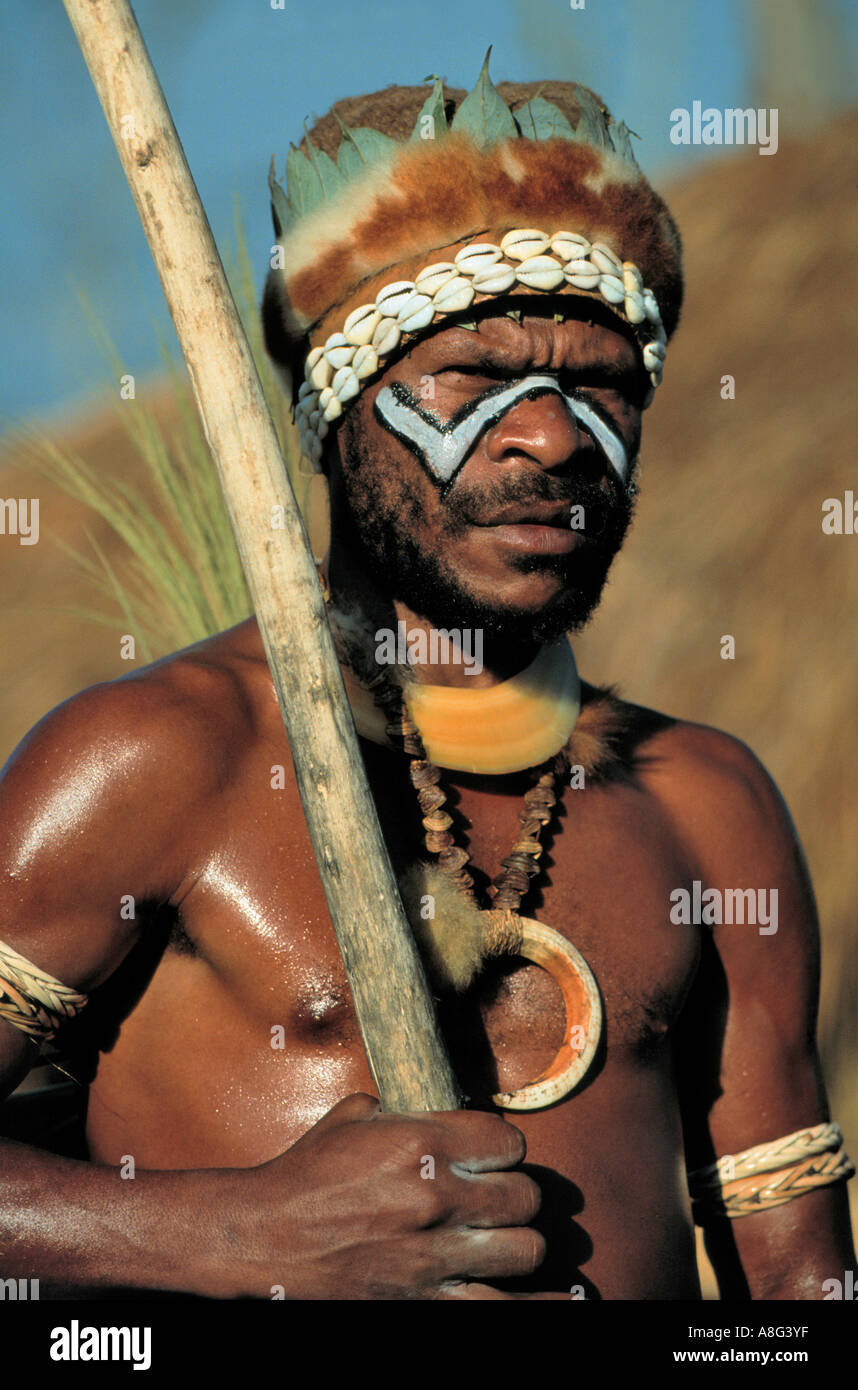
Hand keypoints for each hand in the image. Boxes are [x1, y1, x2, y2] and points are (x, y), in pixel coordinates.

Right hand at [224, 1093, 544, 1299]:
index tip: (490, 1153)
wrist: (262, 1236)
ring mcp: (432, 1256)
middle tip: (494, 1197)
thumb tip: (450, 1112)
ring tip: (499, 1239)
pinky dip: (531, 1305)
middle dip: (514, 1194)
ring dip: (517, 1243)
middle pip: (525, 1196)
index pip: (509, 1140)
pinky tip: (558, 1302)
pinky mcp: (421, 1301)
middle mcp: (435, 1198)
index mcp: (420, 1143)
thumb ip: (410, 1111)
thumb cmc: (307, 1170)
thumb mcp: (356, 1115)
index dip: (502, 1146)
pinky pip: (498, 1309)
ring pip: (525, 1251)